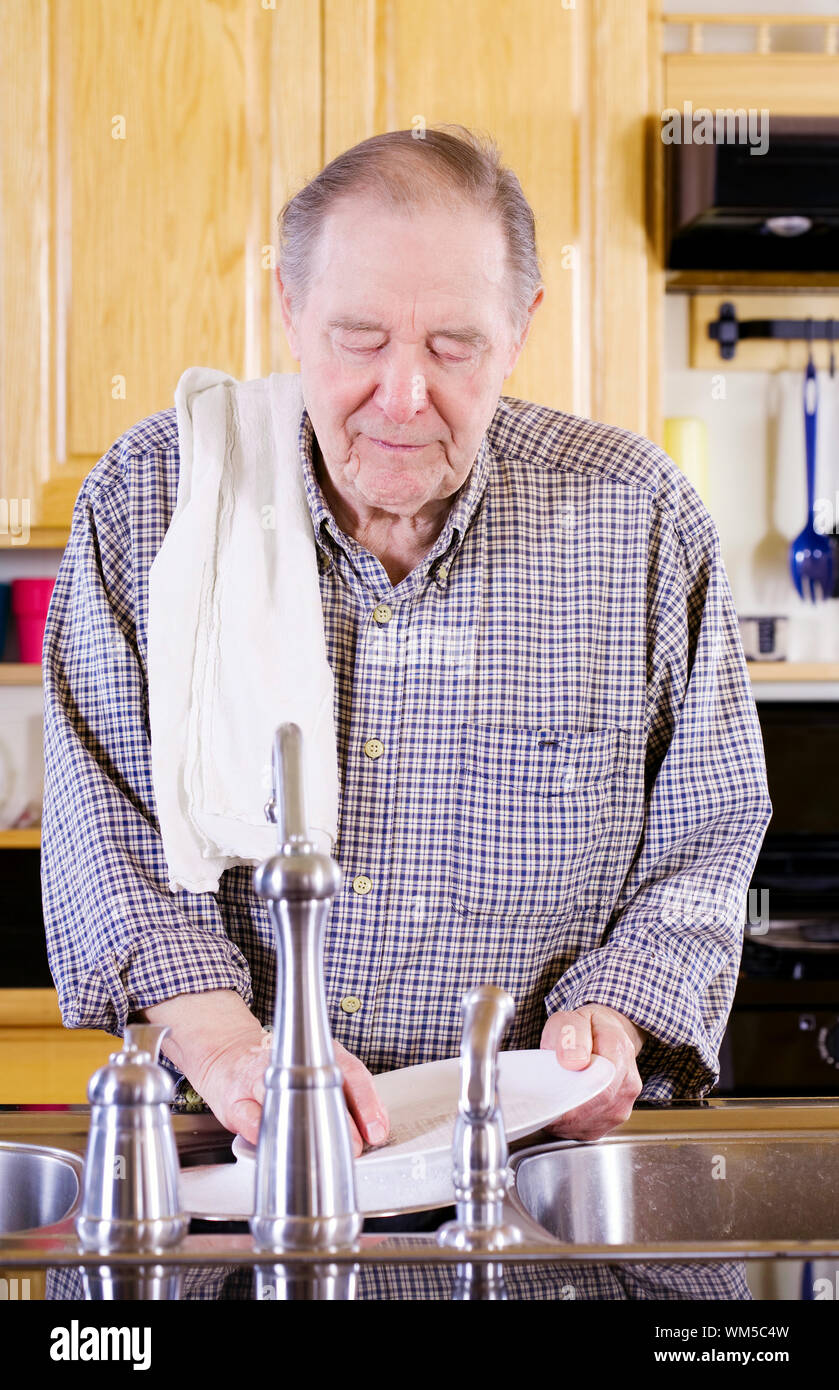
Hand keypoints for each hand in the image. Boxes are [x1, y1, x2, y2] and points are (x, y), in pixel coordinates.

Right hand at [139, 990, 388, 1153]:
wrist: (229, 1056)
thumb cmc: (280, 1070)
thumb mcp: (317, 1072)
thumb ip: (346, 1098)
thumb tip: (375, 1129)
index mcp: (320, 1054)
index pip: (352, 1076)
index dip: (368, 1104)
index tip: (377, 1131)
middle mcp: (293, 1062)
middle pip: (323, 1089)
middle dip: (342, 1123)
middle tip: (355, 1148)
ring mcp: (262, 1078)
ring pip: (286, 1098)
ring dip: (304, 1127)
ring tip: (320, 1150)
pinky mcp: (235, 1098)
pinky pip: (249, 1115)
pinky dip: (261, 1128)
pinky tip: (271, 1139)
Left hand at [539, 1003, 645, 1141]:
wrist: (606, 1034)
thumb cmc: (588, 1027)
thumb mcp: (573, 1019)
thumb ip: (572, 1036)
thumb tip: (573, 1062)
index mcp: (619, 1052)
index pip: (599, 1088)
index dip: (571, 1101)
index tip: (548, 1103)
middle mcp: (628, 1083)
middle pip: (593, 1110)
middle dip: (563, 1113)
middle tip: (539, 1107)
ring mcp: (623, 1103)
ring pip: (590, 1125)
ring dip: (565, 1122)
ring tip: (548, 1107)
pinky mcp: (614, 1117)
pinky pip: (590, 1131)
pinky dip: (570, 1126)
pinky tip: (559, 1114)